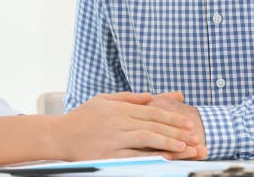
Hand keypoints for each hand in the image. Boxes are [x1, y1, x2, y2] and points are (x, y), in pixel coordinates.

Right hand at [56, 92, 199, 159]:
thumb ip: (127, 97)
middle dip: (176, 130)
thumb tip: (149, 96)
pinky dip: (150, 156)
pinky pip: (134, 155)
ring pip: (147, 138)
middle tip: (194, 134)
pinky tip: (164, 158)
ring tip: (185, 146)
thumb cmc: (82, 118)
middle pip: (153, 124)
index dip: (171, 117)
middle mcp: (119, 121)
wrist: (59, 135)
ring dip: (168, 142)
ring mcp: (114, 138)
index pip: (151, 111)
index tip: (187, 122)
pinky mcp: (109, 154)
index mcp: (119, 108)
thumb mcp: (103, 100)